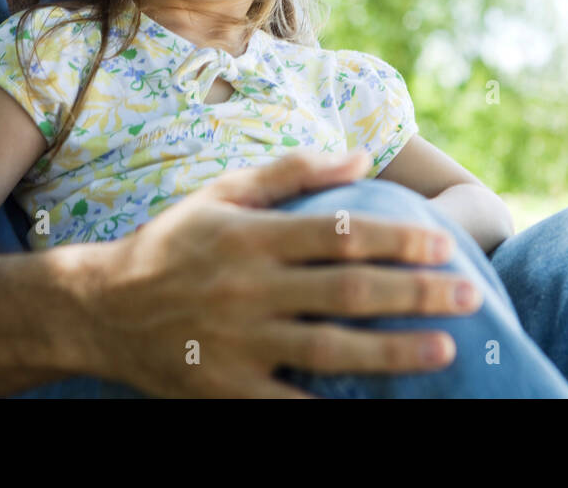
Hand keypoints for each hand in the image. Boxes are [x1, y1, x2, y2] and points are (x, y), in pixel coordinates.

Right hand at [65, 149, 482, 396]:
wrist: (98, 310)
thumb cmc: (171, 243)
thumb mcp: (221, 193)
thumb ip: (290, 172)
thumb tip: (359, 156)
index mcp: (252, 236)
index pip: (338, 234)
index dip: (396, 239)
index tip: (442, 244)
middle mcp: (249, 289)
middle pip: (346, 292)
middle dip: (414, 293)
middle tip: (468, 295)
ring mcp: (239, 343)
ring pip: (330, 349)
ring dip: (393, 352)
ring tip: (445, 350)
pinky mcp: (227, 390)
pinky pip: (289, 407)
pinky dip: (333, 411)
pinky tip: (380, 410)